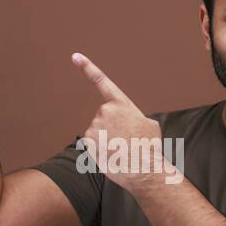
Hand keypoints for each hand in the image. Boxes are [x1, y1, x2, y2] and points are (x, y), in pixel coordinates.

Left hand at [71, 52, 172, 193]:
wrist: (144, 168)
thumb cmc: (150, 147)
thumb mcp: (149, 125)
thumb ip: (135, 117)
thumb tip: (130, 123)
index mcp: (121, 104)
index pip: (102, 82)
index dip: (87, 67)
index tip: (75, 57)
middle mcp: (105, 111)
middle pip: (102, 118)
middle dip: (111, 129)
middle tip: (125, 140)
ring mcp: (95, 126)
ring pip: (97, 132)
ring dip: (106, 141)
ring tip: (121, 149)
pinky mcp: (88, 141)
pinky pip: (92, 144)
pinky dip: (100, 150)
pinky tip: (112, 155)